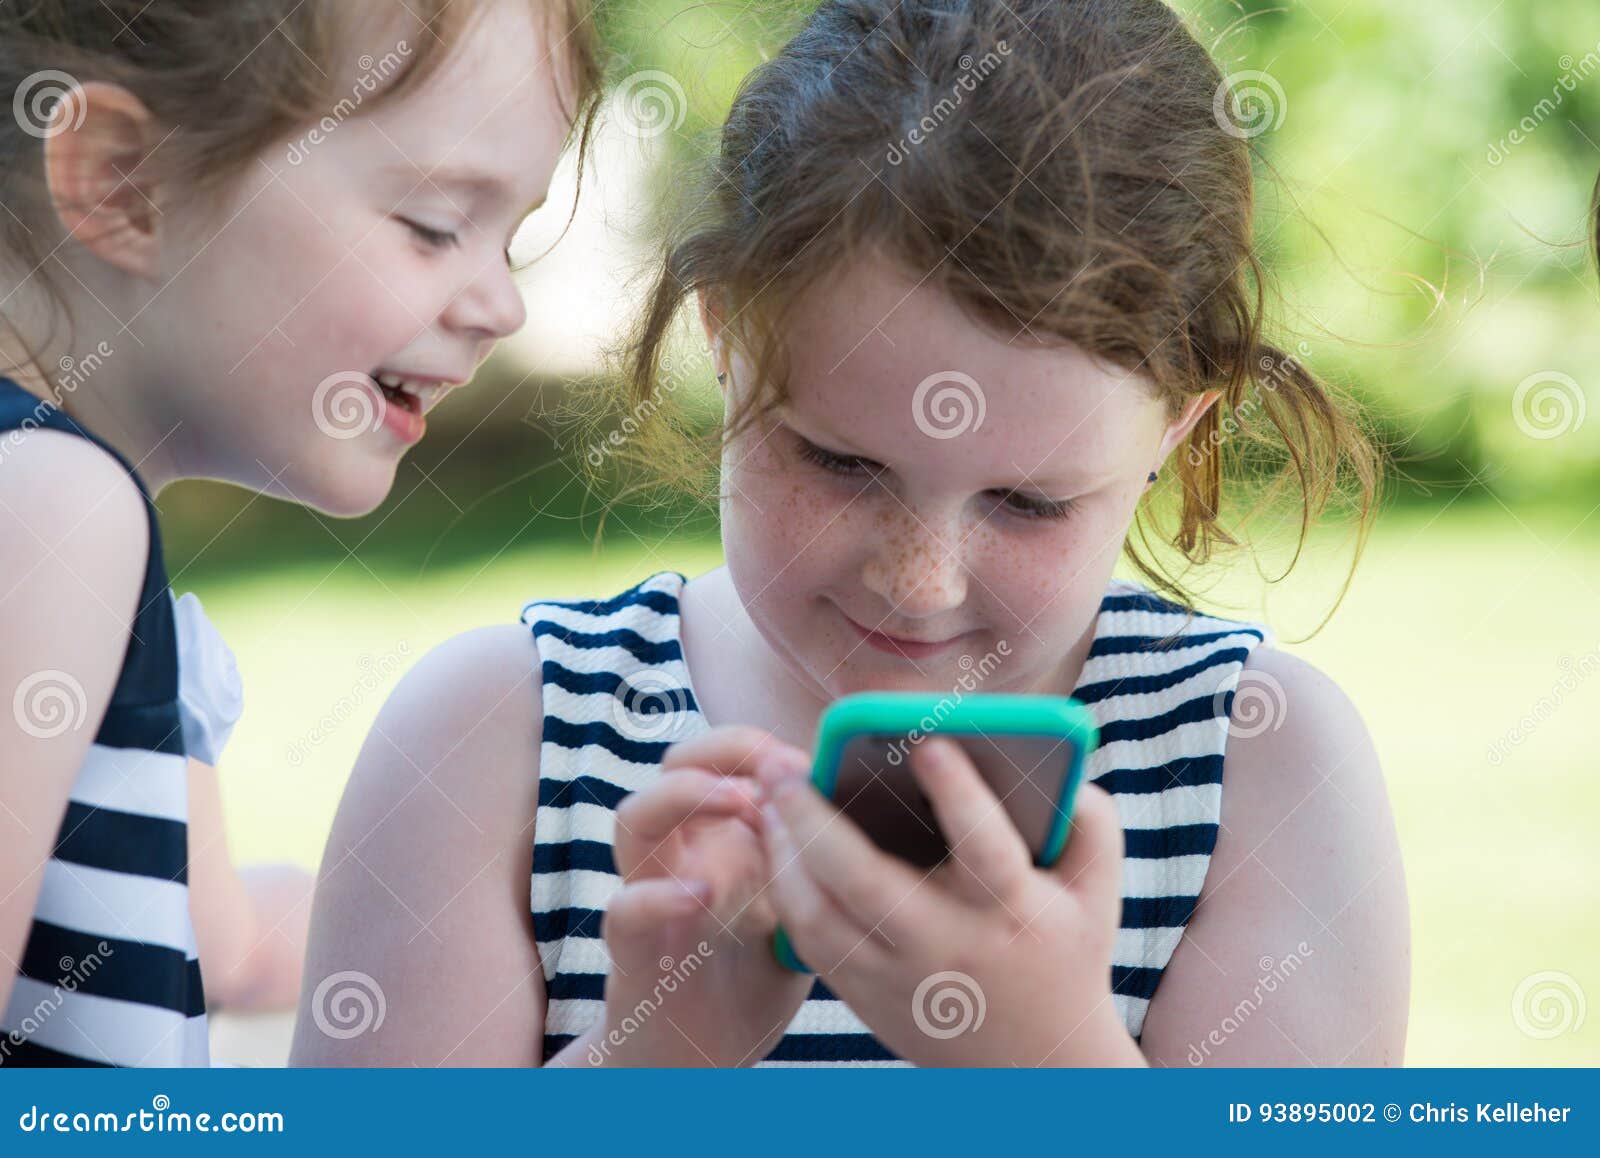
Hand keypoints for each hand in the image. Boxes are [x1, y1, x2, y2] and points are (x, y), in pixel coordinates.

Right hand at [576, 728, 812, 1066]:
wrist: (694, 1067)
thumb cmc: (745, 983)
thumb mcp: (795, 916)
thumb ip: (813, 871)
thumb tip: (868, 823)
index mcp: (718, 839)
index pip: (722, 759)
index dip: (759, 748)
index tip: (808, 760)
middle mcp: (677, 854)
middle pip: (673, 765)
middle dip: (721, 749)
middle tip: (775, 767)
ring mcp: (648, 896)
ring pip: (633, 817)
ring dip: (685, 796)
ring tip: (743, 803)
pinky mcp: (633, 950)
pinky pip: (625, 909)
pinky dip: (658, 895)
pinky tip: (703, 893)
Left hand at [758, 737, 1144, 1066]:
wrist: (1033, 1066)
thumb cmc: (1063, 953)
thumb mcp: (1097, 891)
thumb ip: (1088, 820)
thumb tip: (1051, 761)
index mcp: (1012, 912)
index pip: (986, 850)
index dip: (958, 794)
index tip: (926, 740)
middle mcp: (947, 946)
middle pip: (865, 881)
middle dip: (814, 818)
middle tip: (782, 763)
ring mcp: (897, 975)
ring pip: (819, 912)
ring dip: (783, 850)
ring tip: (767, 793)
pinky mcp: (862, 993)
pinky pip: (807, 937)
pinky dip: (784, 886)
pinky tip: (775, 840)